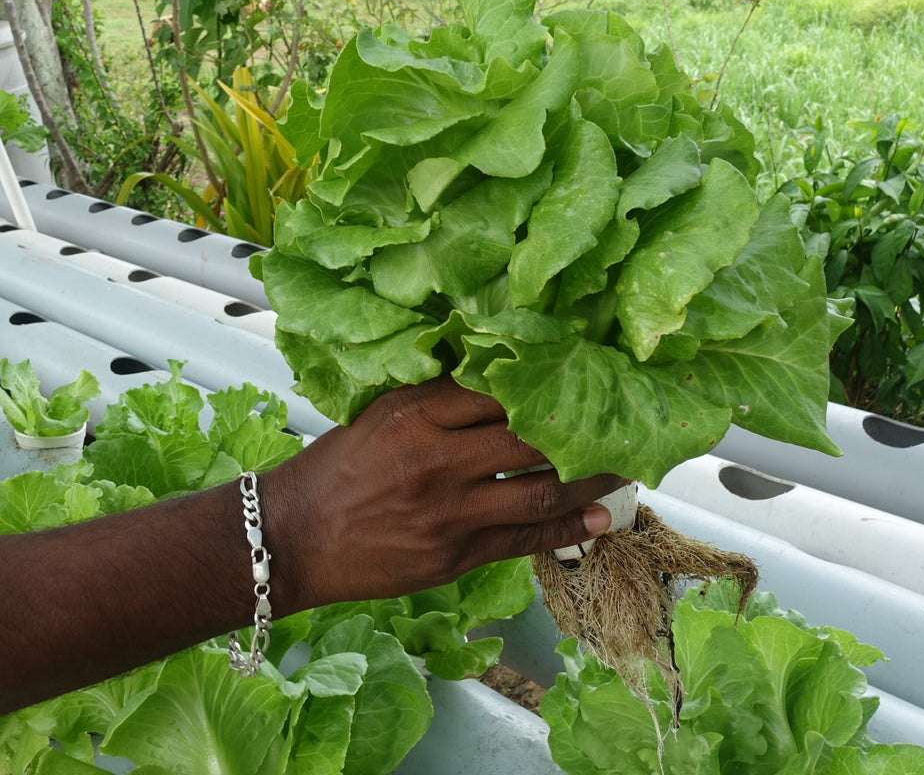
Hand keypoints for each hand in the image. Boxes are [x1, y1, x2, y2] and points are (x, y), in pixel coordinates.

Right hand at [263, 376, 623, 606]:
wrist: (292, 537)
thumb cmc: (335, 468)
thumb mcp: (379, 413)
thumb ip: (437, 395)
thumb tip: (499, 375)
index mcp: (416, 414)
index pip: (497, 388)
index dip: (545, 381)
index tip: (579, 372)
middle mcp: (438, 459)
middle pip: (529, 438)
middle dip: (580, 428)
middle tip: (618, 418)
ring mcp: (450, 512)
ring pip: (538, 491)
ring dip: (590, 480)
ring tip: (626, 467)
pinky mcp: (455, 556)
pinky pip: (524, 540)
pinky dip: (568, 530)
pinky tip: (602, 520)